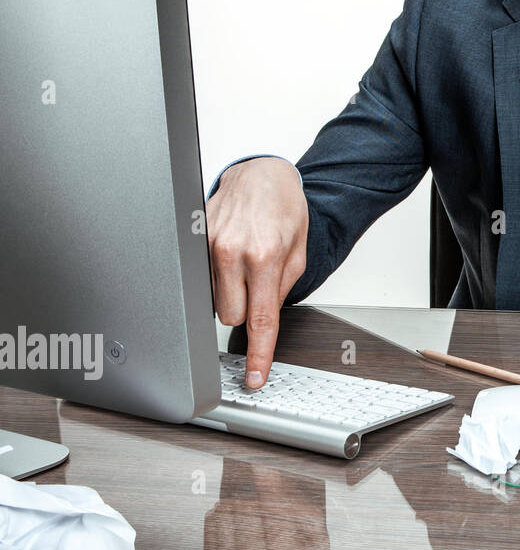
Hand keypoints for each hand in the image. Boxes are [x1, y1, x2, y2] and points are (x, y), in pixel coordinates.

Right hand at [205, 157, 307, 388]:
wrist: (261, 172)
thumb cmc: (284, 208)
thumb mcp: (299, 252)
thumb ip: (282, 289)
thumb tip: (264, 321)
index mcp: (265, 257)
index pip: (259, 321)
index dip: (257, 354)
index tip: (254, 377)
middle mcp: (232, 252)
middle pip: (230, 317)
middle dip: (244, 309)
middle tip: (255, 283)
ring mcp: (207, 245)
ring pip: (211, 301)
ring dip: (227, 291)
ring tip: (242, 262)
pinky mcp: (191, 238)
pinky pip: (198, 279)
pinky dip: (213, 276)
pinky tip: (226, 255)